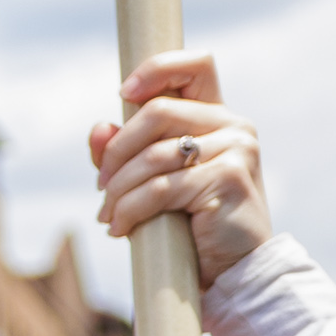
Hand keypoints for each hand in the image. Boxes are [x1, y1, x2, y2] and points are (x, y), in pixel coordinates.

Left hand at [91, 53, 272, 286]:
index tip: (123, 92)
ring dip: (118, 190)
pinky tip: (121, 228)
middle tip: (103, 186)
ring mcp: (236, 148)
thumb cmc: (191, 224)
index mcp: (216, 116)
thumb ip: (126, 152)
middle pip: (156, 111)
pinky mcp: (228, 177)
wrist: (233, 269)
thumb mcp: (155, 181)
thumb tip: (99, 128)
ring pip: (152, 155)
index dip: (157, 69)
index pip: (195, 65)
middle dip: (116, 152)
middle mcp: (233, 125)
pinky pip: (160, 187)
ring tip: (110, 216)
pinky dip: (130, 209)